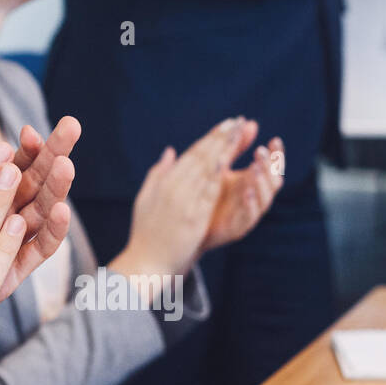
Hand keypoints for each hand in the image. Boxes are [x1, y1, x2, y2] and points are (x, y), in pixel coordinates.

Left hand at [1, 116, 81, 301]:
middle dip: (54, 154)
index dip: (24, 147)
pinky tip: (60, 209)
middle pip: (35, 182)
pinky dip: (52, 231)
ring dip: (56, 187)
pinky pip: (39, 250)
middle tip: (72, 127)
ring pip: (41, 211)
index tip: (27, 131)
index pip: (13, 163)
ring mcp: (7, 244)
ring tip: (65, 165)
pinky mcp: (10, 273)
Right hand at [110, 117, 275, 288]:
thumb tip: (170, 152)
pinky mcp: (192, 219)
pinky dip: (218, 176)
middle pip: (202, 157)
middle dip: (221, 137)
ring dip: (224, 150)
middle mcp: (174, 188)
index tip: (227, 124)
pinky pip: (207, 193)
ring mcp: (183, 203)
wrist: (146, 262)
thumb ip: (158, 173)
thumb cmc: (145, 232)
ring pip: (206, 170)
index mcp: (165, 182)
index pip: (193, 153)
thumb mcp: (146, 198)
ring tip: (239, 134)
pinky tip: (228, 162)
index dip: (211, 137)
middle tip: (238, 121)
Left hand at [200, 135, 283, 252]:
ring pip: (265, 198)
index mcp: (254, 180)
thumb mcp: (221, 165)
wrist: (190, 225)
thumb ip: (235, 146)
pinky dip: (251, 203)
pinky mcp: (239, 227)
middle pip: (273, 181)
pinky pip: (250, 216)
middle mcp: (256, 196)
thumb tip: (249, 121)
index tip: (274, 140)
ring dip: (262, 182)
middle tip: (260, 152)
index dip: (277, 154)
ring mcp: (249, 212)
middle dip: (269, 166)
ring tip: (255, 168)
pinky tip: (247, 191)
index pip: (273, 166)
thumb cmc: (207, 193)